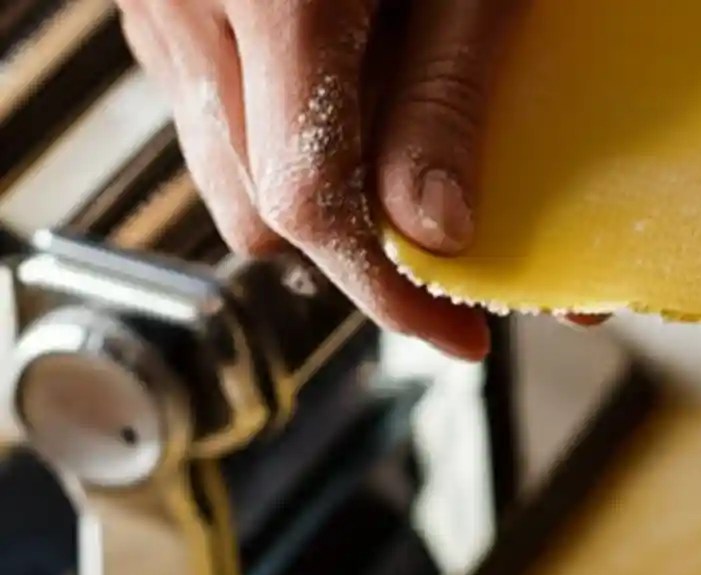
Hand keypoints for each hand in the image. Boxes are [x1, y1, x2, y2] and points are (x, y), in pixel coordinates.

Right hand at [115, 0, 518, 359]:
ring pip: (225, 172)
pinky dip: (276, 143)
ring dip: (313, 201)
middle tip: (449, 261)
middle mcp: (190, 9)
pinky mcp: (159, 5)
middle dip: (357, 254)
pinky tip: (351, 109)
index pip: (309, 202)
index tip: (454, 330)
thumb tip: (438, 233)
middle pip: (256, 210)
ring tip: (405, 184)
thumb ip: (445, 95)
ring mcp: (159, 7)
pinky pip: (211, 114)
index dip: (387, 289)